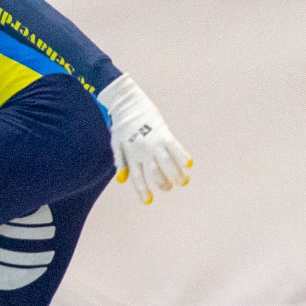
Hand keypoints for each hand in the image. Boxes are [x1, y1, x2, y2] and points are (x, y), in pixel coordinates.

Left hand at [97, 74, 192, 203]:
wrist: (126, 104)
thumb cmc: (121, 124)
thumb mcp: (116, 144)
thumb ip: (121, 161)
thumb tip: (122, 180)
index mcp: (131, 155)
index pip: (137, 177)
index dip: (142, 190)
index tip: (148, 201)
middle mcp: (143, 151)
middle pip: (154, 172)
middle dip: (162, 183)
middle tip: (169, 188)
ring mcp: (154, 142)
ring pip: (166, 163)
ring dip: (176, 174)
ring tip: (183, 182)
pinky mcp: (163, 133)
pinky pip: (174, 147)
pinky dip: (182, 155)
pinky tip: (189, 164)